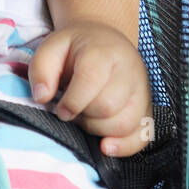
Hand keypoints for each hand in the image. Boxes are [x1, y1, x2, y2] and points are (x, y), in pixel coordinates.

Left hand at [27, 21, 153, 157]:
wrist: (104, 41)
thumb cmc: (75, 49)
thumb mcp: (51, 48)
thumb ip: (41, 70)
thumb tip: (41, 97)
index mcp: (102, 51)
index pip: (91, 80)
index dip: (72, 101)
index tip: (60, 109)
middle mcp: (128, 69)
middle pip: (108, 106)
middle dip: (84, 116)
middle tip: (73, 110)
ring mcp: (142, 90)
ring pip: (125, 124)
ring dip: (99, 130)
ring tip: (86, 118)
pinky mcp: (147, 108)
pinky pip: (143, 135)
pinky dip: (124, 146)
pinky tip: (106, 146)